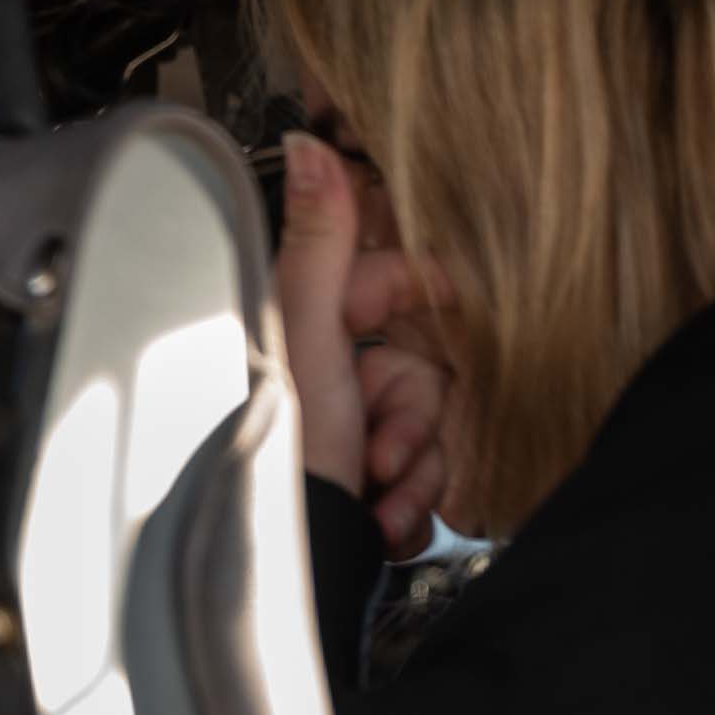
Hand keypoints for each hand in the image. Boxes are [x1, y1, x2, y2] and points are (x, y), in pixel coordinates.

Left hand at [272, 133, 461, 558]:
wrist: (282, 570)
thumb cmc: (276, 461)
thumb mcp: (304, 342)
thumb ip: (319, 244)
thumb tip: (307, 145)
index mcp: (310, 332)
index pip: (396, 287)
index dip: (423, 309)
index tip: (438, 328)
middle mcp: (329, 381)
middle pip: (423, 372)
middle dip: (413, 422)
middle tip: (379, 452)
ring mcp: (350, 440)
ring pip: (431, 430)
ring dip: (415, 471)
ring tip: (373, 495)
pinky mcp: (368, 495)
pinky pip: (425, 483)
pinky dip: (409, 509)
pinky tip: (380, 523)